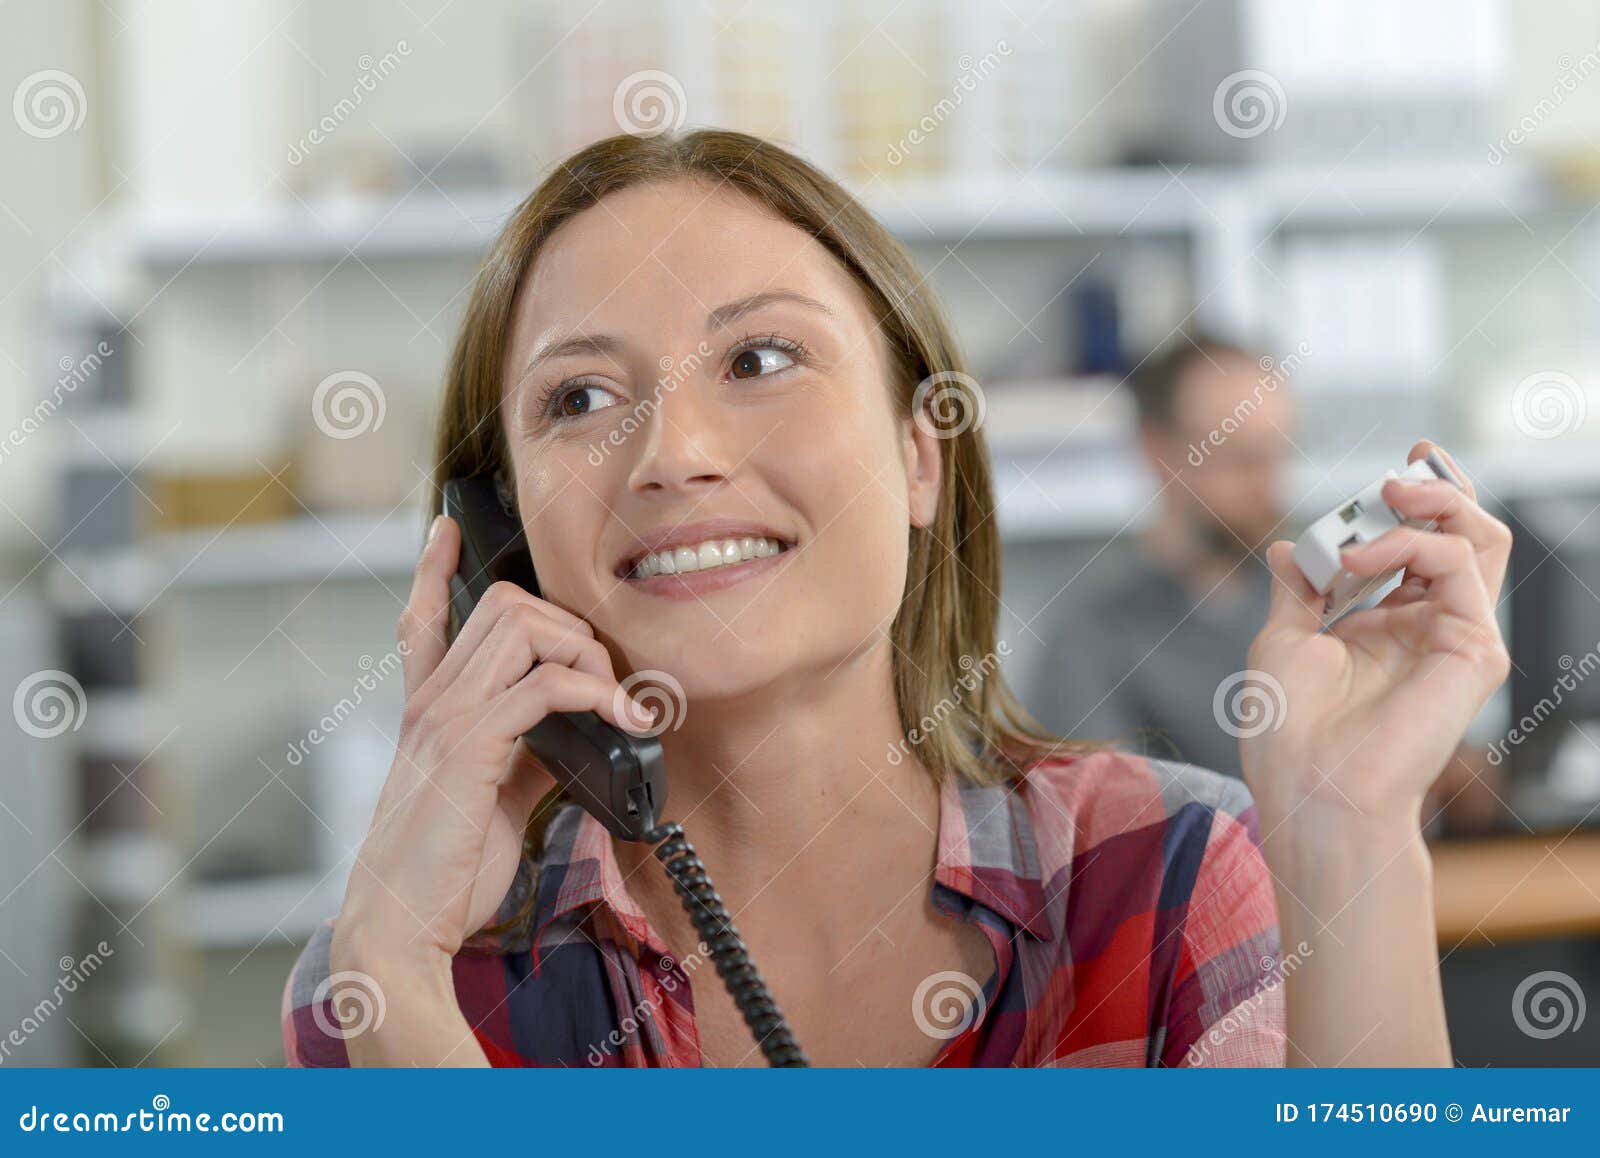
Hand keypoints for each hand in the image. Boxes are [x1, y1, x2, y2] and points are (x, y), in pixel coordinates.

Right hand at [333, 514, 655, 968]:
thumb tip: (575, 732)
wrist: (399, 926)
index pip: (422, 619)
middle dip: (569, 625)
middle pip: (502, 605)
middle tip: (604, 682)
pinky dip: (597, 693)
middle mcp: (430, 701)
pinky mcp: (468, 743)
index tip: (447, 530)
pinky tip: (623, 720)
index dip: (433, 569)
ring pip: (525, 627)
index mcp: (427, 711)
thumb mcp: (490, 800)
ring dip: (587, 653)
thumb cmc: (440, 872)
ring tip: (616, 701)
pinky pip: (545, 685)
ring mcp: (445, 716)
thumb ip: (525, 755)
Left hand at [1240, 441, 1511, 829]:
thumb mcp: (1283, 640)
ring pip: (1476, 541)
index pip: (1413, 549)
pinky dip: (1411, 544)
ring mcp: (1455, 637)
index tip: (1384, 476)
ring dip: (1427, 505)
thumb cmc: (1289, 731)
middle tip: (1397, 474)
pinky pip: (1461, 568)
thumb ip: (1299, 589)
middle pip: (1460, 536)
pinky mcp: (1475, 650)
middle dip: (1434, 490)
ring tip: (1380, 501)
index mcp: (1383, 626)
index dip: (1408, 507)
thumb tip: (1290, 546)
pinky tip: (1359, 559)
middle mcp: (1425, 627)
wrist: (1310, 786)